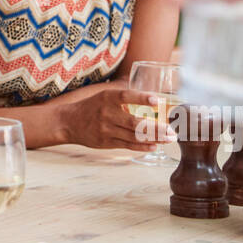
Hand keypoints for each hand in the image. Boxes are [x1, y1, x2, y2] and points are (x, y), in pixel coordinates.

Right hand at [59, 82, 175, 149]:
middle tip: (172, 131)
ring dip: (154, 138)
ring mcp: (106, 129)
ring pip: (134, 136)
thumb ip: (125, 99)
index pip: (126, 96)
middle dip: (156, 128)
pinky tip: (154, 146)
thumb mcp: (105, 96)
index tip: (158, 99)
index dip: (142, 98)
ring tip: (169, 139)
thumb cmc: (93, 106)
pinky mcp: (106, 142)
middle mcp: (107, 113)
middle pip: (135, 123)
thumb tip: (154, 99)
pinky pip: (127, 145)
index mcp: (107, 98)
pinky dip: (142, 146)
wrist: (69, 122)